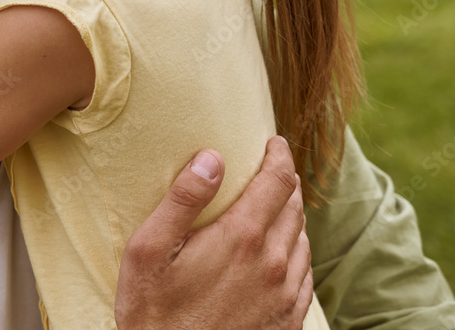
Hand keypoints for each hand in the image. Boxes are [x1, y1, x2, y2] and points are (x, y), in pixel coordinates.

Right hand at [116, 136, 312, 329]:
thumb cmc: (153, 314)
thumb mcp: (149, 251)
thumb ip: (182, 200)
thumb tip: (212, 158)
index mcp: (242, 238)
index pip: (278, 180)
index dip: (278, 154)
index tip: (272, 142)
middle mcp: (273, 263)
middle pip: (295, 205)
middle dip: (284, 180)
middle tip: (269, 168)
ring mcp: (285, 295)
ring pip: (303, 238)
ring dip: (291, 216)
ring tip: (272, 206)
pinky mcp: (288, 320)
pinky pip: (305, 273)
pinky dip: (296, 251)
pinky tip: (278, 251)